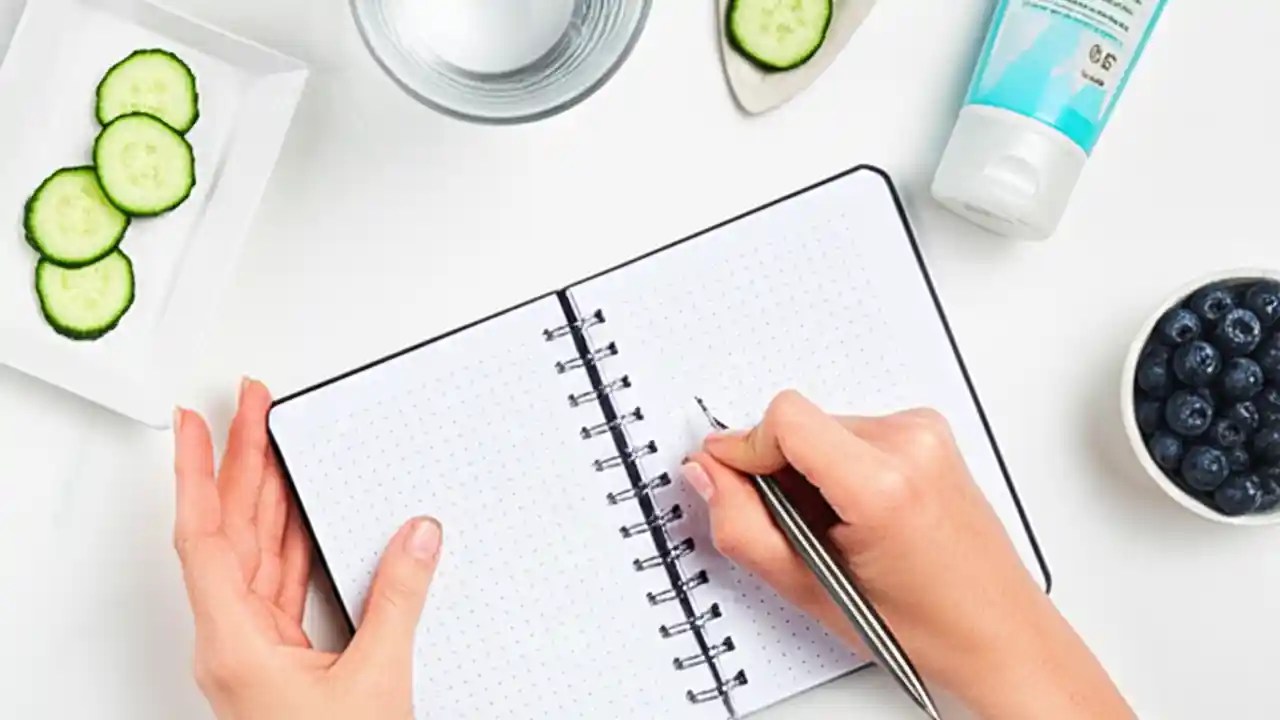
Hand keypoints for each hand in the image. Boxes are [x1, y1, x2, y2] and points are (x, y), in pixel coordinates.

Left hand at [173, 379, 442, 719]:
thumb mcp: (375, 682)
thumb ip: (398, 601)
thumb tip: (417, 537)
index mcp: (234, 644)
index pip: (203, 537)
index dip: (199, 473)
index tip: (196, 423)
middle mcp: (233, 642)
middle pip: (228, 534)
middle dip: (241, 464)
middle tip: (249, 408)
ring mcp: (255, 651)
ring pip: (254, 555)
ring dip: (266, 498)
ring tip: (275, 444)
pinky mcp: (281, 660)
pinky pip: (279, 583)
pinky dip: (292, 541)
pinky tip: (304, 514)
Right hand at [685, 391, 1130, 719]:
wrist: (997, 631)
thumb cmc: (924, 624)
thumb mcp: (809, 589)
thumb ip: (741, 526)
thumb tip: (709, 474)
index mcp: (885, 483)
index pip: (784, 419)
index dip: (745, 449)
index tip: (732, 479)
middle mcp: (912, 443)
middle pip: (801, 424)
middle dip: (781, 471)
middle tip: (799, 528)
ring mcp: (926, 433)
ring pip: (824, 428)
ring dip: (812, 471)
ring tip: (837, 529)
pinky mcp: (930, 433)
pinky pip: (854, 432)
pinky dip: (840, 468)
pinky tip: (858, 515)